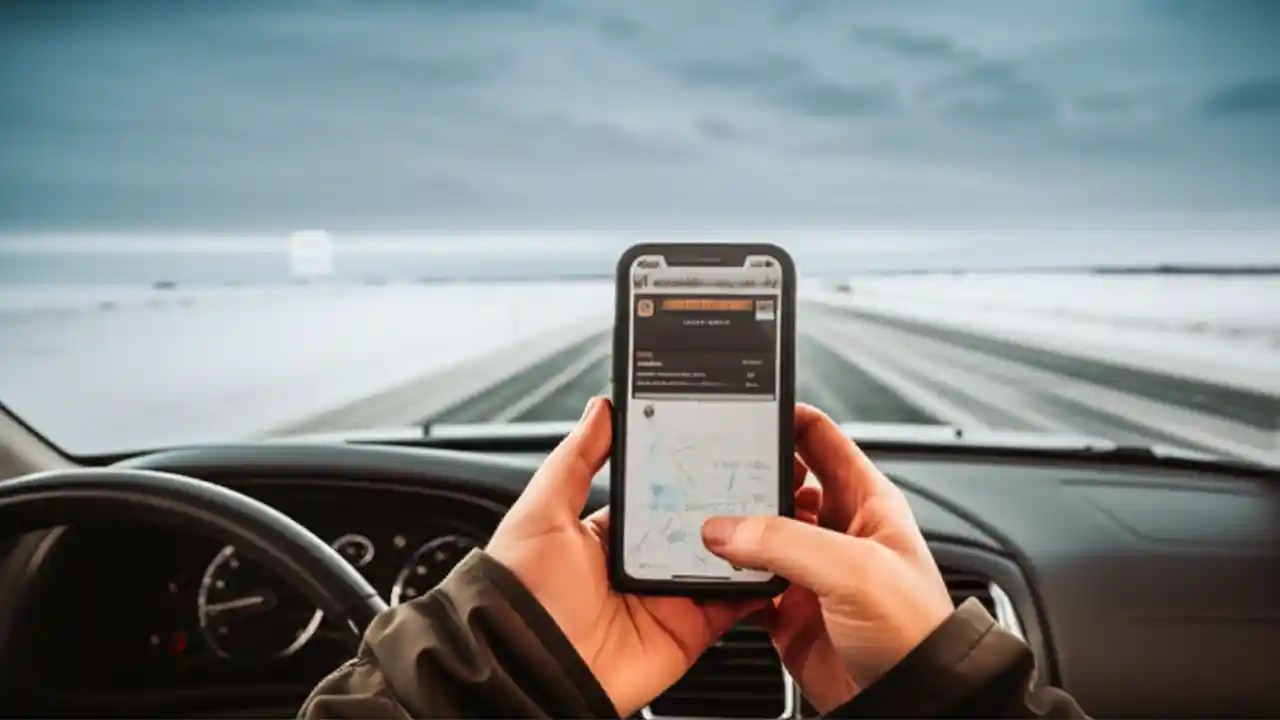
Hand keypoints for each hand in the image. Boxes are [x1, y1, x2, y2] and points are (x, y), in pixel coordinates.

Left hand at [485, 397, 763, 716]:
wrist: (529, 667)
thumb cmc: (522, 592)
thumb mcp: (542, 512)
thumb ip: (575, 459)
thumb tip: (601, 408)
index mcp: (607, 532)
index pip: (658, 491)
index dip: (687, 468)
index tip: (717, 439)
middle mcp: (642, 563)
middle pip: (698, 521)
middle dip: (728, 498)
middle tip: (761, 466)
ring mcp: (668, 597)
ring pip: (723, 558)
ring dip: (750, 535)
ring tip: (778, 502)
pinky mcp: (690, 629)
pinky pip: (733, 604)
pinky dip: (756, 585)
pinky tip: (774, 556)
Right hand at [702, 404, 953, 712]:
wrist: (909, 702)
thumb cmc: (914, 632)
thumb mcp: (853, 568)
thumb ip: (786, 541)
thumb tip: (726, 529)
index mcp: (865, 501)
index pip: (821, 438)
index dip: (785, 418)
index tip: (745, 413)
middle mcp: (835, 530)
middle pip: (778, 484)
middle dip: (745, 476)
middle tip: (709, 474)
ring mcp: (810, 570)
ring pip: (756, 534)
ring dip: (730, 530)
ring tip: (702, 521)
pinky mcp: (788, 610)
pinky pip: (745, 584)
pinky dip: (725, 579)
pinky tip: (710, 573)